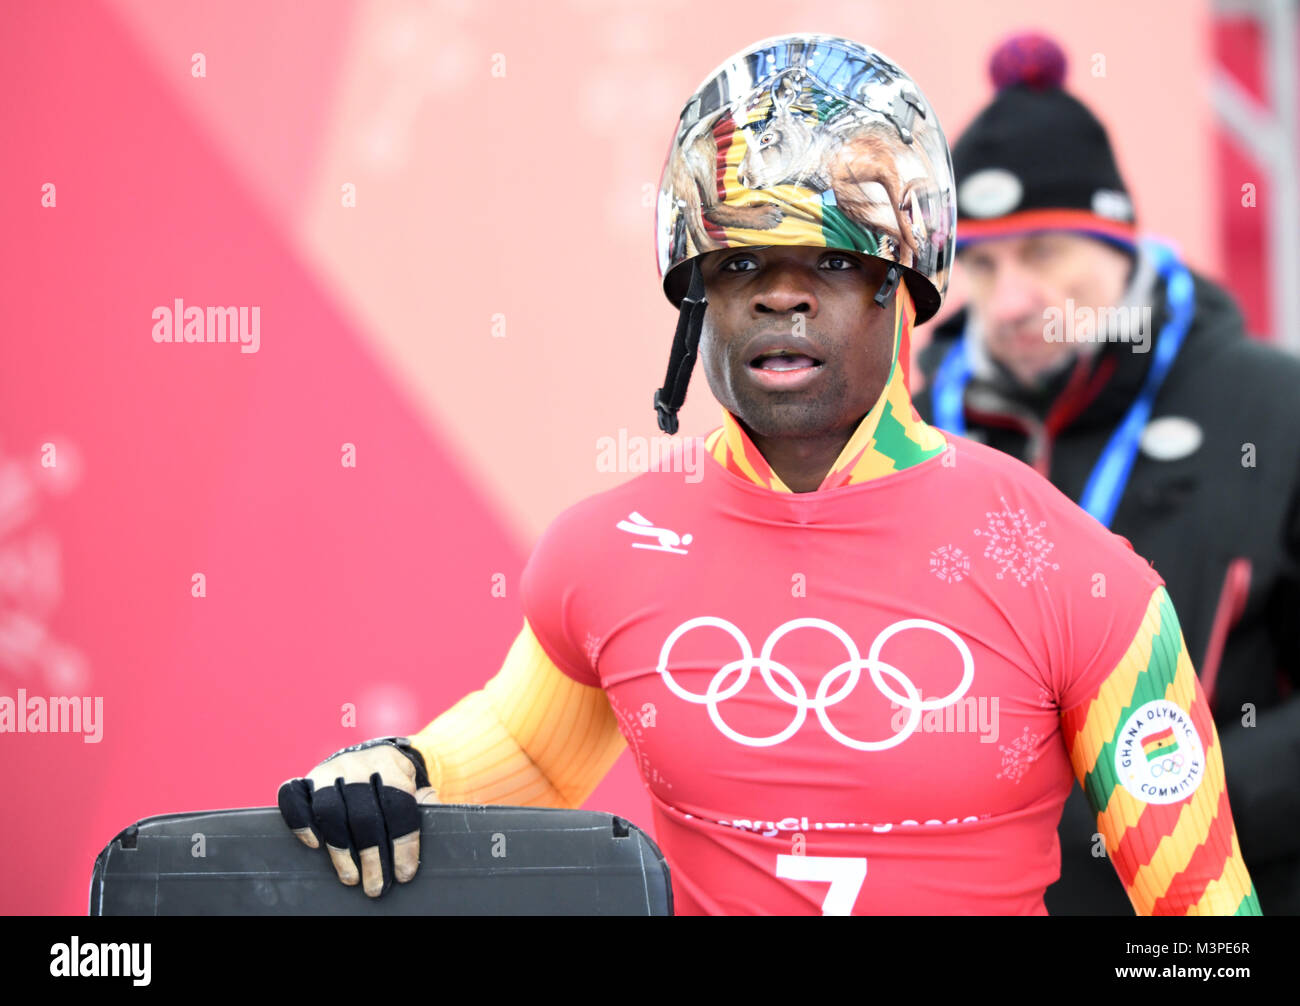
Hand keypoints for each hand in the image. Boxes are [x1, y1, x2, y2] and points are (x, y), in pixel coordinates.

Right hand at [278, 738, 439, 896]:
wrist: (373, 753)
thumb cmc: (397, 781)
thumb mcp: (416, 785)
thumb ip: (424, 802)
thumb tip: (436, 817)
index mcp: (391, 763)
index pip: (399, 805)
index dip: (403, 843)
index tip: (405, 873)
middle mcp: (357, 763)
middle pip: (363, 814)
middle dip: (372, 855)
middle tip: (376, 886)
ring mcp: (329, 769)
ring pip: (329, 811)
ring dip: (340, 850)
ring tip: (351, 877)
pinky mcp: (306, 778)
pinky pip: (292, 798)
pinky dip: (301, 822)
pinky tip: (314, 846)